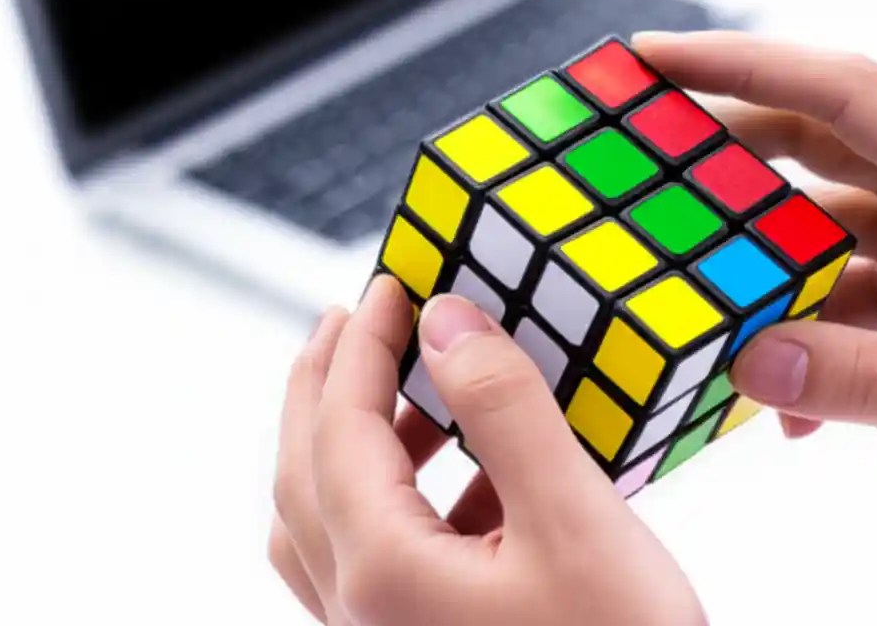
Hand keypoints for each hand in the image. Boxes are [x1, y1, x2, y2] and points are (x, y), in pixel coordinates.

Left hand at [268, 277, 704, 624]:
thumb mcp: (573, 521)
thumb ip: (506, 413)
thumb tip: (447, 322)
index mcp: (384, 573)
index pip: (339, 428)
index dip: (359, 345)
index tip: (387, 285)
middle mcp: (361, 611)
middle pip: (302, 473)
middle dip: (323, 386)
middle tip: (352, 321)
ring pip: (324, 521)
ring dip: (350, 443)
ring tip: (406, 392)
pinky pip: (372, 560)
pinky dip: (397, 500)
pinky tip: (469, 483)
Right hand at [636, 31, 876, 544]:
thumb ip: (870, 383)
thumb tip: (747, 362)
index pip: (842, 94)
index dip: (743, 65)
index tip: (655, 62)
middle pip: (816, 145)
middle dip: (724, 147)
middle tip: (635, 156)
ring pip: (821, 224)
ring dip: (756, 256)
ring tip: (684, 281)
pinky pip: (844, 294)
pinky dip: (802, 333)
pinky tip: (780, 398)